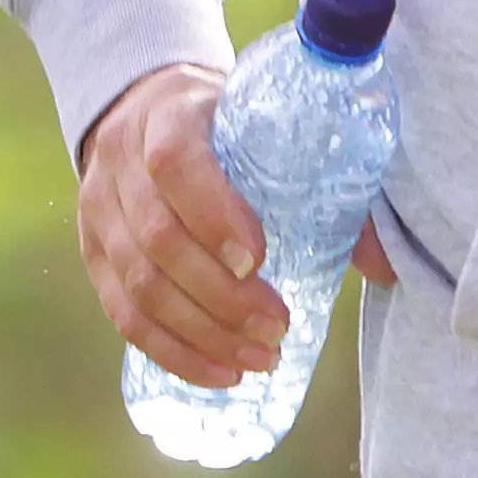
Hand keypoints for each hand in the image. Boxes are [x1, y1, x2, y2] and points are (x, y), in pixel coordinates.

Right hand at [76, 63, 399, 388]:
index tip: (261, 260)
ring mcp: (99, 210)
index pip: (175, 164)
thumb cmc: (226, 123)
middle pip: (158, 239)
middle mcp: (120, 161)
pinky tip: (219, 371)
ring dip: (202, 334)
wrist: (145, 106)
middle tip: (278, 328)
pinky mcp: (93, 253)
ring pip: (139, 286)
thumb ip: (325, 183)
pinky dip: (170, 351)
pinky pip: (123, 314)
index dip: (214, 215)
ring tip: (258, 359)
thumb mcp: (267, 126)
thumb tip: (385, 267)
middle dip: (222, 297)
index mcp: (168, 115)